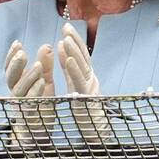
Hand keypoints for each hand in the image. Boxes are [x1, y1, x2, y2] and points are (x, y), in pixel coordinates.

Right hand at [4, 40, 54, 145]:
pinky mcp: (28, 117)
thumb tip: (47, 45)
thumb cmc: (41, 105)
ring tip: (38, 65)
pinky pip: (29, 104)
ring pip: (19, 90)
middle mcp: (16, 95)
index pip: (10, 69)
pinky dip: (35, 92)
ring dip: (28, 77)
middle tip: (22, 52)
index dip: (11, 56)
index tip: (17, 43)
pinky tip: (43, 82)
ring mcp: (20, 106)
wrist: (41, 133)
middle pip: (10, 78)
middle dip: (15, 65)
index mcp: (18, 85)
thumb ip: (45, 66)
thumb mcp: (45, 82)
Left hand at [57, 22, 110, 140]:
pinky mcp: (87, 98)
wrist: (96, 131)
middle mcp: (91, 79)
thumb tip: (62, 50)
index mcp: (87, 76)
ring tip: (65, 39)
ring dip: (74, 52)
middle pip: (83, 57)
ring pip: (83, 66)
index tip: (66, 27)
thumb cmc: (86, 109)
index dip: (74, 40)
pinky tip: (68, 59)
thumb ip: (69, 68)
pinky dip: (74, 69)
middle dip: (75, 41)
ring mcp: (91, 88)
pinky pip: (80, 82)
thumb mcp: (75, 84)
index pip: (81, 55)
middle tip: (66, 27)